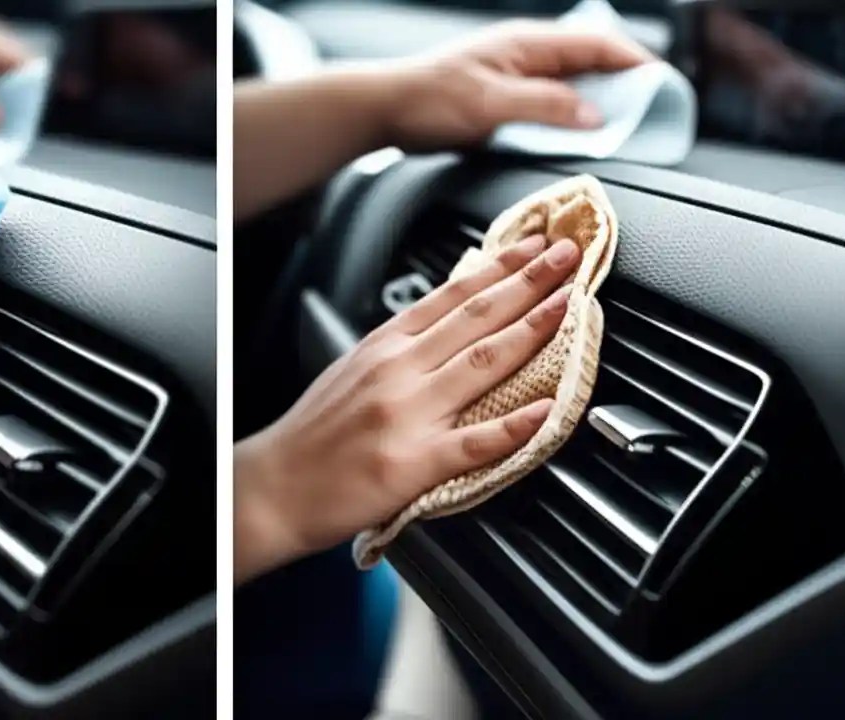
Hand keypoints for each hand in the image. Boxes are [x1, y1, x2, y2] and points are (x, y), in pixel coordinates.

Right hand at [234, 235, 581, 582]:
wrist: (275, 488)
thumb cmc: (313, 436)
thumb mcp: (351, 369)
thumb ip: (400, 347)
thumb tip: (448, 322)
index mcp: (383, 347)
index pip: (452, 295)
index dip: (500, 267)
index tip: (535, 245)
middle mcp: (398, 371)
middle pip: (476, 317)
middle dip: (529, 282)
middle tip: (569, 256)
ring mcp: (408, 415)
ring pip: (483, 363)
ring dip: (533, 329)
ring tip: (569, 306)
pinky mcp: (414, 463)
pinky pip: (475, 441)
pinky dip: (515, 424)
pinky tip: (547, 410)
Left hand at [378, 20, 652, 148]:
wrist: (382, 108)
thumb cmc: (428, 100)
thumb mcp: (492, 105)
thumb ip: (545, 107)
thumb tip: (594, 115)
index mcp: (529, 44)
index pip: (599, 44)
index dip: (636, 63)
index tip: (664, 86)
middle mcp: (525, 54)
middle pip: (590, 64)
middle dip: (623, 85)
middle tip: (650, 114)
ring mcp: (513, 75)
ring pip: (570, 85)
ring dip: (595, 104)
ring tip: (622, 130)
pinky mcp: (501, 98)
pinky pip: (547, 104)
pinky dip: (567, 117)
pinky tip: (572, 138)